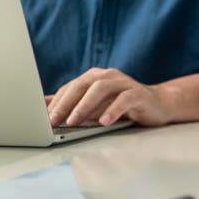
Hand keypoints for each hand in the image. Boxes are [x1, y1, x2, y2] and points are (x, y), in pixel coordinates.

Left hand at [46, 68, 174, 126]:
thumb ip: (71, 104)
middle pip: (81, 86)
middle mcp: (106, 76)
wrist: (157, 104)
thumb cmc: (120, 105)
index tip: (42, 118)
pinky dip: (112, 110)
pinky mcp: (138, 93)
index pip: (69, 88)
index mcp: (92, 77)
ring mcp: (123, 82)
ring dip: (84, 106)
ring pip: (100, 89)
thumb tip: (43, 106)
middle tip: (53, 120)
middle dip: (65, 104)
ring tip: (73, 121)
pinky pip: (124, 99)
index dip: (55, 102)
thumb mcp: (93, 105)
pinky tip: (103, 122)